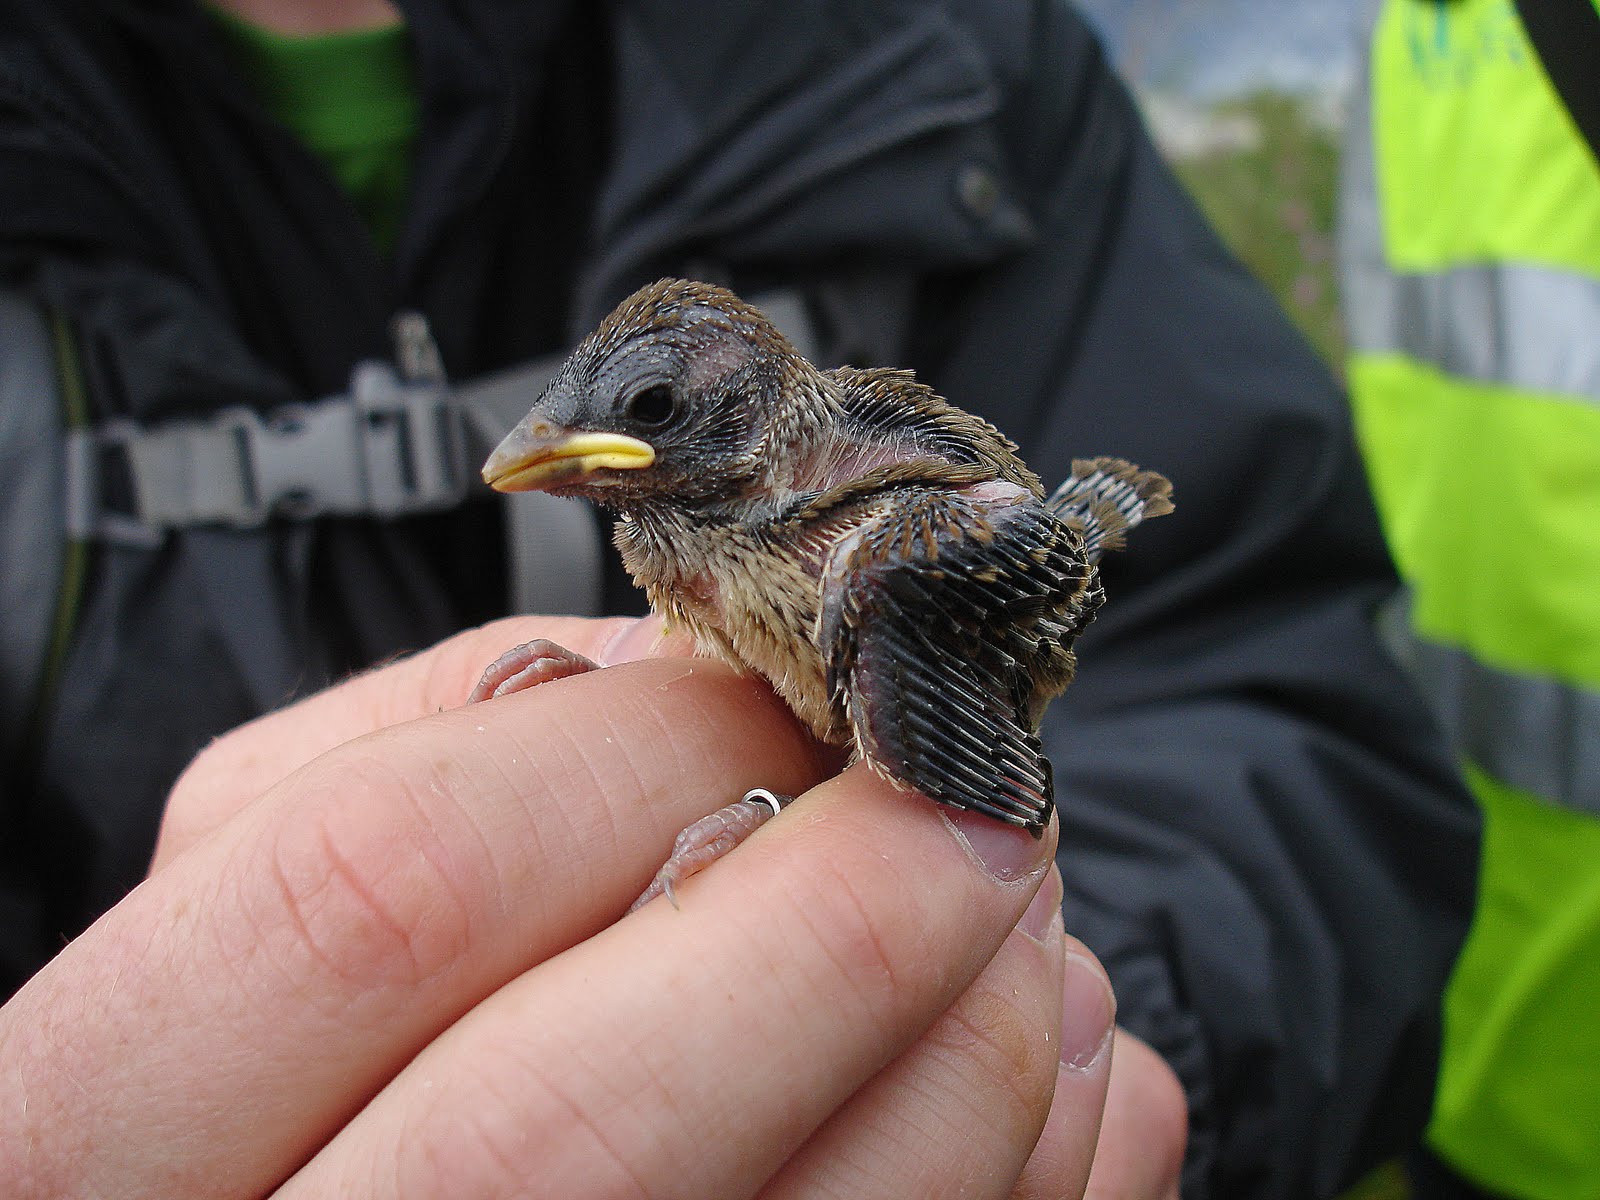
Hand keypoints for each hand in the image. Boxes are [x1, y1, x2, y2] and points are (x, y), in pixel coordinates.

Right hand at [0, 615, 1129, 1197]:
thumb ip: (449, 742)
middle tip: (976, 798)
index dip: (631, 753)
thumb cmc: (271, 1032)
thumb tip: (705, 681)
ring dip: (972, 1054)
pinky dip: (1033, 1170)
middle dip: (837, 922)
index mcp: (116, 1117)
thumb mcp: (258, 865)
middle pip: (579, 1118)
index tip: (787, 684)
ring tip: (1028, 921)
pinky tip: (1054, 1064)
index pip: (389, 890)